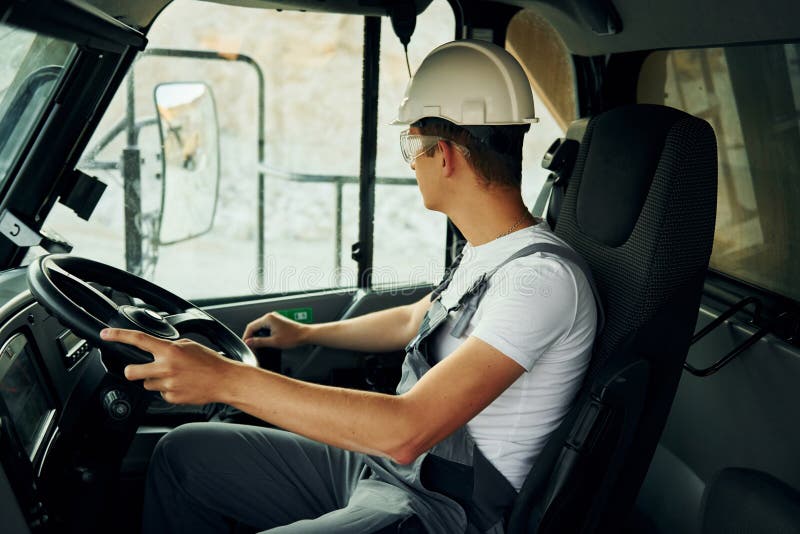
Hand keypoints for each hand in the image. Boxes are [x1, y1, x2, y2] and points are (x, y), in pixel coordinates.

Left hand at [100, 328, 239, 404]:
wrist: (225, 380)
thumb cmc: (211, 362)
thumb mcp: (189, 345)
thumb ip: (169, 346)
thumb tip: (156, 347)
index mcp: (170, 350)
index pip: (138, 340)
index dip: (118, 336)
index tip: (106, 334)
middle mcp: (166, 367)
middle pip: (131, 372)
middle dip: (132, 371)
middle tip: (140, 369)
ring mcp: (168, 384)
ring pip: (146, 384)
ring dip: (154, 380)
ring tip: (173, 376)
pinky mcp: (172, 397)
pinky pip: (160, 393)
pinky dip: (167, 389)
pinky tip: (181, 385)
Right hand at [243, 312, 307, 349]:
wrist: (305, 335)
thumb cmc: (293, 337)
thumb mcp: (273, 342)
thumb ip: (259, 342)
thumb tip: (249, 342)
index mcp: (268, 319)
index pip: (251, 326)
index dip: (246, 336)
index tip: (245, 344)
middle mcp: (270, 317)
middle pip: (255, 326)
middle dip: (251, 336)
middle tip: (250, 346)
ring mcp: (274, 318)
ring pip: (260, 327)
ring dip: (257, 335)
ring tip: (256, 345)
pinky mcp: (277, 322)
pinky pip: (266, 327)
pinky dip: (263, 334)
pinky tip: (263, 341)